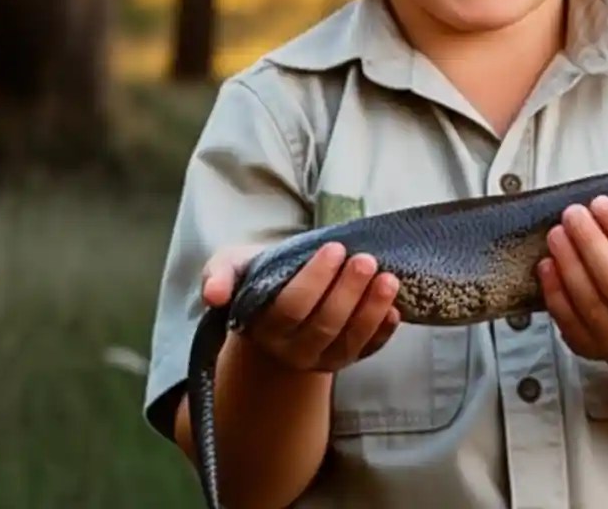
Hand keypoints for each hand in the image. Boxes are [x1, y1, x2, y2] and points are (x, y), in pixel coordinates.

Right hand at [200, 242, 401, 372]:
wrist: (274, 309)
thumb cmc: (256, 280)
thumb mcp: (231, 268)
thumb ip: (219, 275)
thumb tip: (212, 294)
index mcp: (264, 325)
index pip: (291, 306)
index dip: (315, 279)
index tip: (334, 248)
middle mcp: (291, 349)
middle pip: (324, 324)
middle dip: (348, 292)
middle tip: (366, 260)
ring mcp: (321, 358)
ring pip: (348, 342)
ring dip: (371, 311)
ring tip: (389, 279)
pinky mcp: (345, 358)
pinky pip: (367, 351)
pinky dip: (382, 332)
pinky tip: (395, 308)